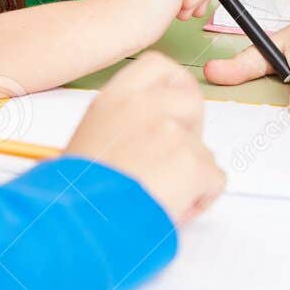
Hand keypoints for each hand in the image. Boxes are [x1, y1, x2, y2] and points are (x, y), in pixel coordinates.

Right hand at [66, 53, 224, 225]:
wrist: (76, 223)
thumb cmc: (75, 195)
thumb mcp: (89, 142)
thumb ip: (123, 129)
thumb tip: (145, 144)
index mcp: (115, 99)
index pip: (158, 66)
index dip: (175, 86)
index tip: (176, 109)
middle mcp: (145, 106)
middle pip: (192, 101)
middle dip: (192, 130)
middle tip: (172, 161)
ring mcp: (171, 131)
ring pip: (203, 150)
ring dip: (190, 175)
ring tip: (157, 199)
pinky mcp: (191, 161)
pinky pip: (214, 179)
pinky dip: (200, 199)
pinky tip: (170, 210)